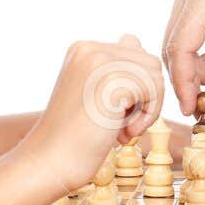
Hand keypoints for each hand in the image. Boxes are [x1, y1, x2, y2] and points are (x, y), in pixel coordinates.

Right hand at [28, 36, 163, 184]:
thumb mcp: (91, 92)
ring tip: (121, 130)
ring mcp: (101, 60)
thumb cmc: (72, 136)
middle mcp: (90, 47)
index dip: (134, 89)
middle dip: (143, 97)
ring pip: (155, 75)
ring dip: (146, 108)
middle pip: (148, 63)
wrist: (48, 162)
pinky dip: (148, 116)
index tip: (112, 115)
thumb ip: (113, 66)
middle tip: (119, 126)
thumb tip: (136, 41)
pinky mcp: (113, 79)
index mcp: (83, 48)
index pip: (134, 54)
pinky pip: (156, 89)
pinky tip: (123, 134)